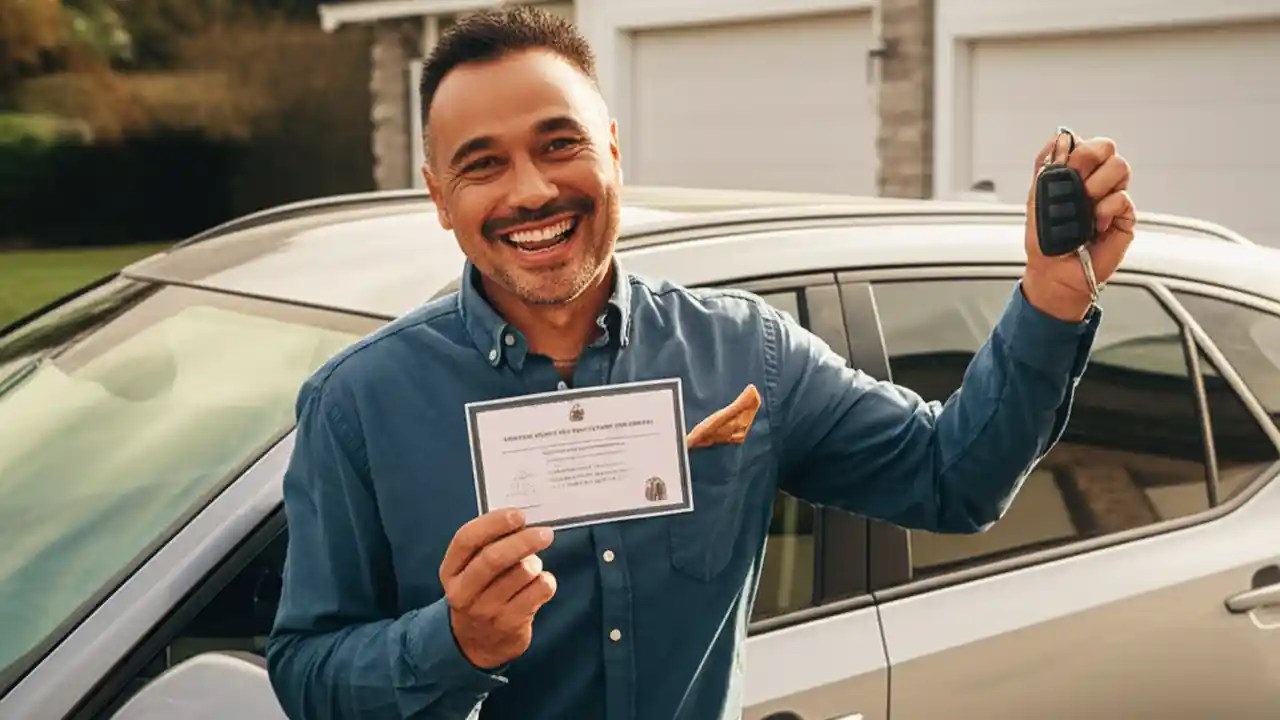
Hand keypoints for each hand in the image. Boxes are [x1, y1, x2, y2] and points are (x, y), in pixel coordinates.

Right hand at [440, 508, 556, 669]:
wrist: (476, 645)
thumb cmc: (479, 593)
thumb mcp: (469, 571)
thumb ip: (487, 546)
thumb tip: (522, 521)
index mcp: (450, 571)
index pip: (466, 539)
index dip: (494, 523)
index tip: (519, 514)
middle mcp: (463, 592)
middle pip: (494, 558)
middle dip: (523, 540)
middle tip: (545, 533)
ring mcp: (485, 611)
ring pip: (522, 573)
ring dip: (536, 563)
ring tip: (533, 567)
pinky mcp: (510, 624)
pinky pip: (539, 591)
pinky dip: (546, 581)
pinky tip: (539, 584)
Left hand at [1022, 131, 1134, 321]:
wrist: (1054, 271)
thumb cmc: (1045, 238)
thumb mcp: (1037, 196)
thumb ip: (1047, 164)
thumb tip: (1062, 137)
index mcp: (1074, 173)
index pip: (1084, 142)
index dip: (1076, 149)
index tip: (1064, 165)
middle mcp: (1095, 181)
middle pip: (1107, 147)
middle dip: (1089, 161)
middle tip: (1076, 183)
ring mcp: (1111, 196)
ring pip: (1119, 167)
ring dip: (1097, 186)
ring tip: (1084, 206)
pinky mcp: (1124, 216)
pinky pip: (1122, 198)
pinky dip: (1104, 211)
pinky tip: (1093, 226)